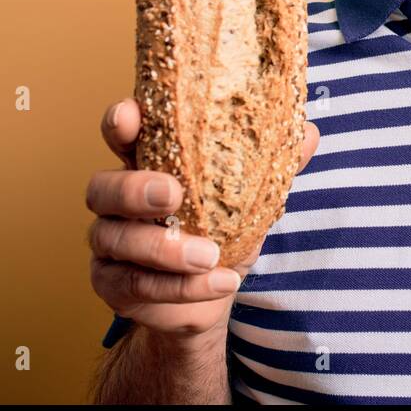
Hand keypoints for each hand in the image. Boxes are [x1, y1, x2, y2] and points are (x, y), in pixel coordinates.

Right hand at [86, 97, 318, 341]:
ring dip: (164, 249)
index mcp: (148, 164)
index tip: (130, 115)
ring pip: (117, 240)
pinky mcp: (111, 284)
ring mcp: (109, 243)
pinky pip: (134, 285)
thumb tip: (308, 132)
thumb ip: (273, 165)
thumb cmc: (225, 231)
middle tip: (173, 194)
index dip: (119, 122)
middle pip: (102, 187)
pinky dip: (180, 286)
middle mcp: (118, 201)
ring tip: (210, 255)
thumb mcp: (252, 197)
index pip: (122, 134)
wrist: (213, 295)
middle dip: (133, 188)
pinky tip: (220, 282)